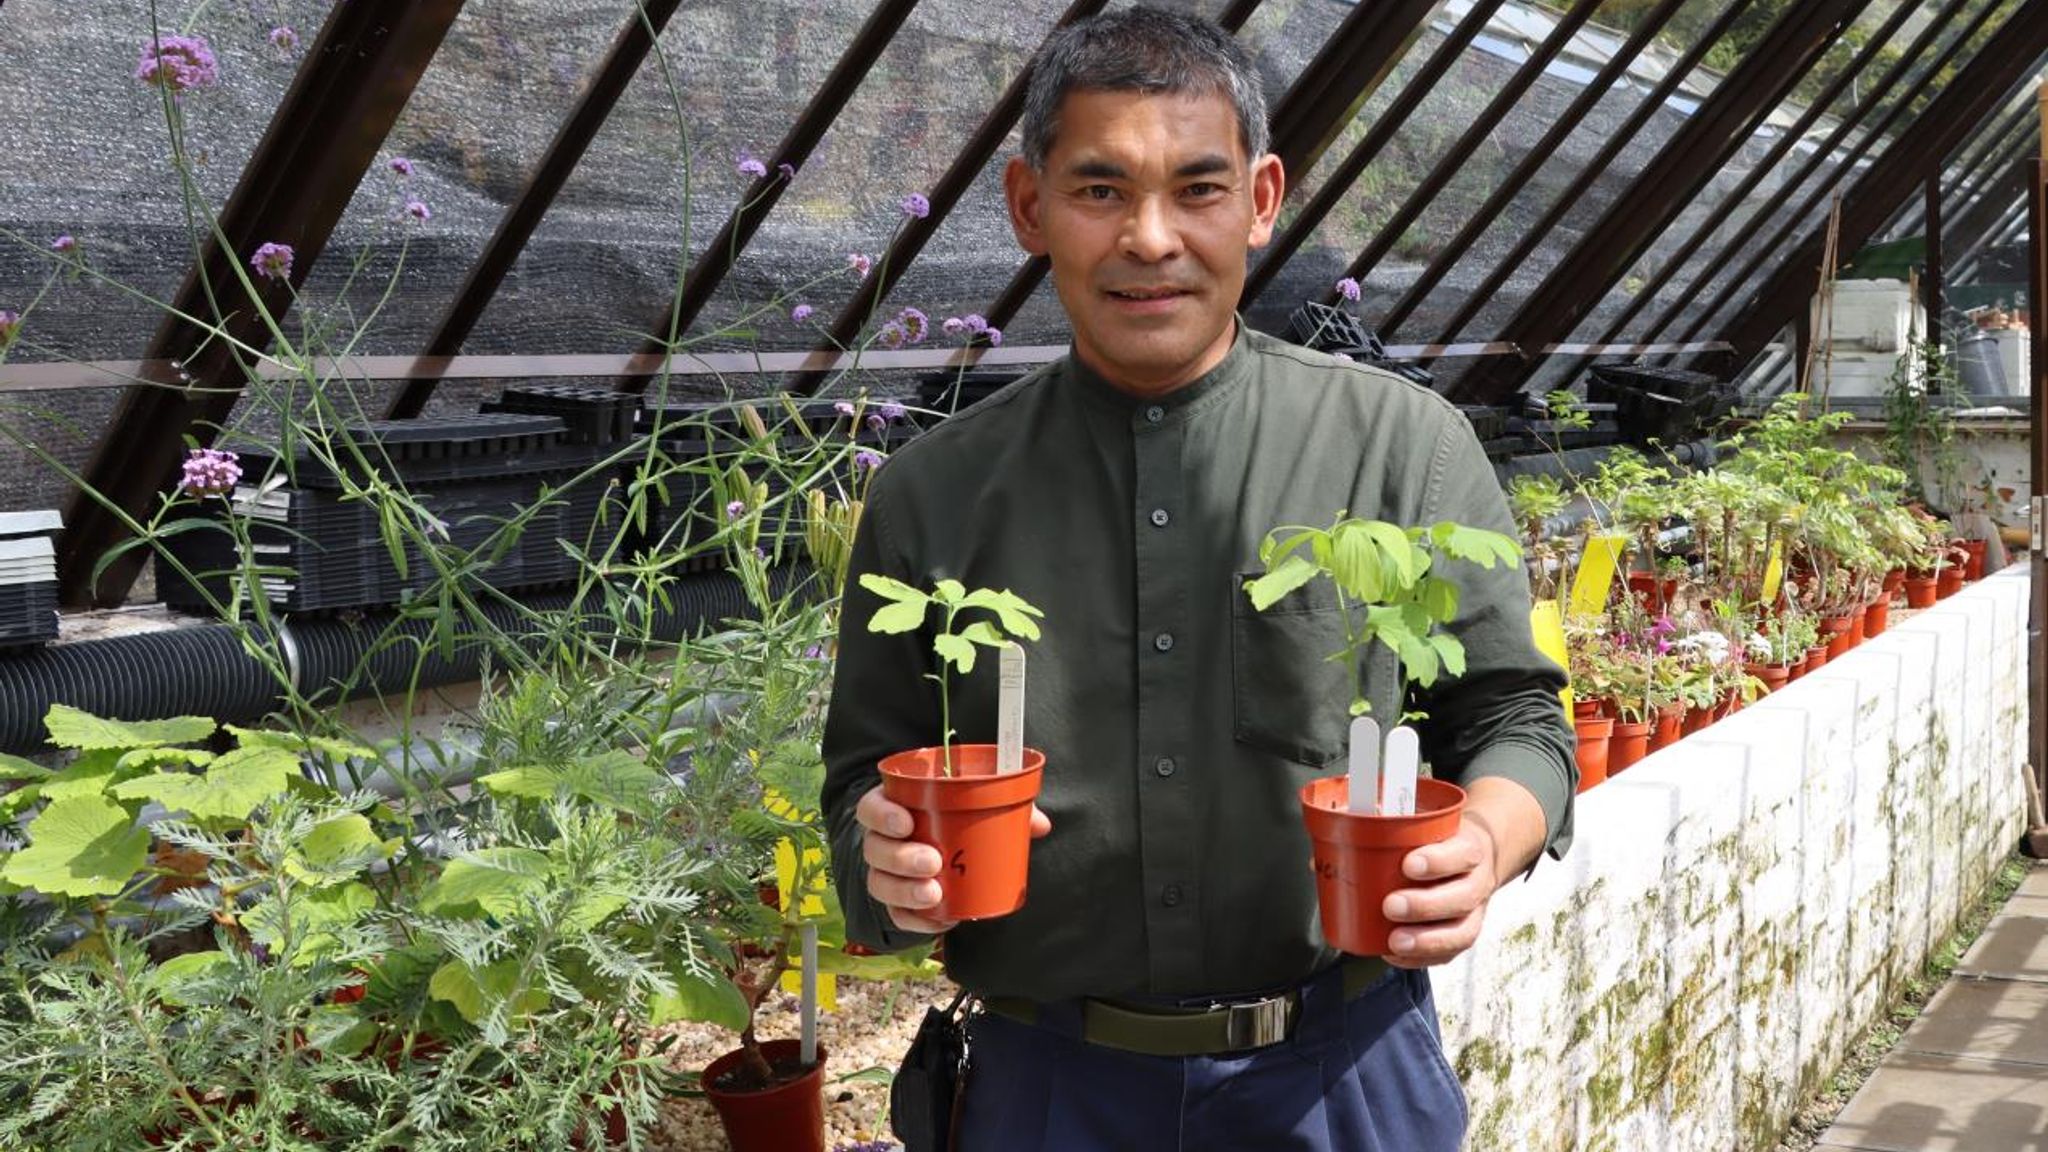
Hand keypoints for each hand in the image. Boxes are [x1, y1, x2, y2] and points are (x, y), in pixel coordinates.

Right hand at [856, 785, 1051, 934]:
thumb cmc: (955, 822)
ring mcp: (885, 874)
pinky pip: (897, 916)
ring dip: (905, 891)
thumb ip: (1005, 809)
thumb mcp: (976, 809)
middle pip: (875, 849)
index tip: (906, 822)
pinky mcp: (896, 904)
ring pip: (880, 884)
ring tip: (935, 894)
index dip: (882, 814)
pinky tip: (941, 921)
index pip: (871, 807)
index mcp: (894, 808)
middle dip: (901, 857)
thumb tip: (1039, 825)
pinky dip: (917, 922)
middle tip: (934, 862)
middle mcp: (881, 842)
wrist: (943, 855)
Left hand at [1381, 817, 1497, 967]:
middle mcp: (1476, 881)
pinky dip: (1423, 958)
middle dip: (1425, 905)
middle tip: (1390, 906)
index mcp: (1468, 847)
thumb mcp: (1423, 825)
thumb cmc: (1437, 842)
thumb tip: (1328, 853)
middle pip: (1463, 897)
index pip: (1462, 853)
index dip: (1438, 861)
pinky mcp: (1464, 933)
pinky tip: (1396, 955)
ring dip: (1427, 940)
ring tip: (1394, 941)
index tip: (1407, 864)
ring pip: (1462, 931)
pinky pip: (1451, 952)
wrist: (1472, 856)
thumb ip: (1384, 833)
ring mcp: (1474, 911)